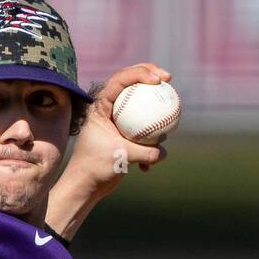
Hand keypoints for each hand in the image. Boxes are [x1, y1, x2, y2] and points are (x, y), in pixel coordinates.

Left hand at [47, 62, 171, 238]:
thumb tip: (165, 151)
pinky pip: (143, 127)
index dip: (140, 72)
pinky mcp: (124, 134)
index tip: (158, 80)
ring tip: (172, 103)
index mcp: (100, 106)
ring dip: (154, 104)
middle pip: (130, 83)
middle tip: (168, 78)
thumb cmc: (96, 168)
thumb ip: (145, 153)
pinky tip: (157, 149)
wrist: (86, 185)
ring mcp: (116, 120)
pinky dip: (152, 136)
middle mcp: (107, 109)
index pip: (120, 80)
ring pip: (139, 104)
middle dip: (149, 74)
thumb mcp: (121, 158)